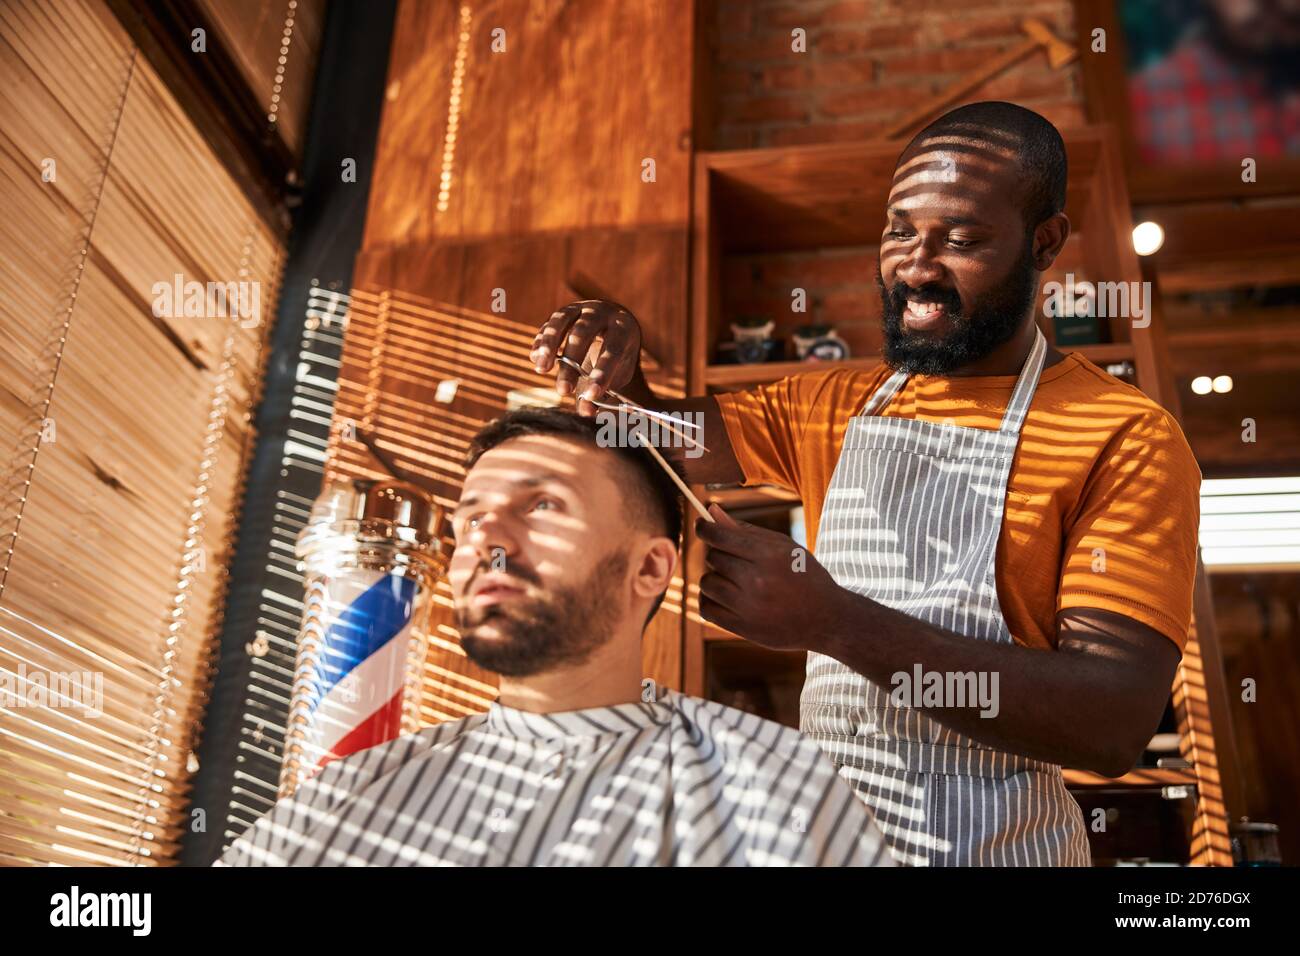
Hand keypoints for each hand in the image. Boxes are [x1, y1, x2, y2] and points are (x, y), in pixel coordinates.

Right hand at [531, 299, 642, 415]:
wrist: (613, 326)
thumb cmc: (617, 356)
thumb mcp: (617, 374)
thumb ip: (603, 393)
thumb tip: (586, 412)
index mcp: (623, 328)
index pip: (613, 350)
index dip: (602, 373)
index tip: (591, 395)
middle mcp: (601, 312)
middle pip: (583, 334)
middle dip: (571, 364)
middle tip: (563, 391)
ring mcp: (580, 308)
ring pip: (560, 321)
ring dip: (548, 346)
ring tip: (540, 370)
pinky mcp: (563, 312)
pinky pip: (548, 324)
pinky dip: (540, 341)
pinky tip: (534, 358)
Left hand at [696, 504, 848, 652]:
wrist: (826, 619)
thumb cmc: (804, 575)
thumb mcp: (782, 546)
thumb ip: (745, 529)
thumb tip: (711, 511)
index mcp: (768, 556)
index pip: (719, 536)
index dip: (704, 528)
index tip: (701, 525)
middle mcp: (756, 581)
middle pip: (713, 558)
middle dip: (718, 554)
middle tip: (734, 558)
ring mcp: (748, 607)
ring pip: (706, 583)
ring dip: (714, 578)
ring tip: (734, 579)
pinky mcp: (743, 628)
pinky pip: (705, 608)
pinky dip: (709, 600)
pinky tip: (724, 596)